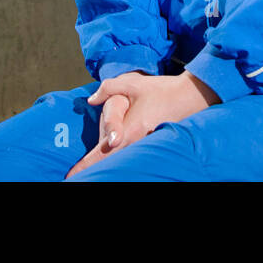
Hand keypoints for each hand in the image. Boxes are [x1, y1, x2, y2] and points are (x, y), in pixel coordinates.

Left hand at [65, 71, 220, 178]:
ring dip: (109, 167)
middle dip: (94, 171)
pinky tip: (117, 164)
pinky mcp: (156, 145)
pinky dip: (123, 162)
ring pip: (124, 162)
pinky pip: (136, 157)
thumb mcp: (133, 84)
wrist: (191, 96)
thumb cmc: (162, 90)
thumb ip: (108, 89)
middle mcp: (137, 142)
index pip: (102, 153)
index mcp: (129, 130)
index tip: (71, 175)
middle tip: (76, 178)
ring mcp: (148, 145)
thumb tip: (92, 99)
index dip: (85, 166)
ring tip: (93, 173)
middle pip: (111, 164)